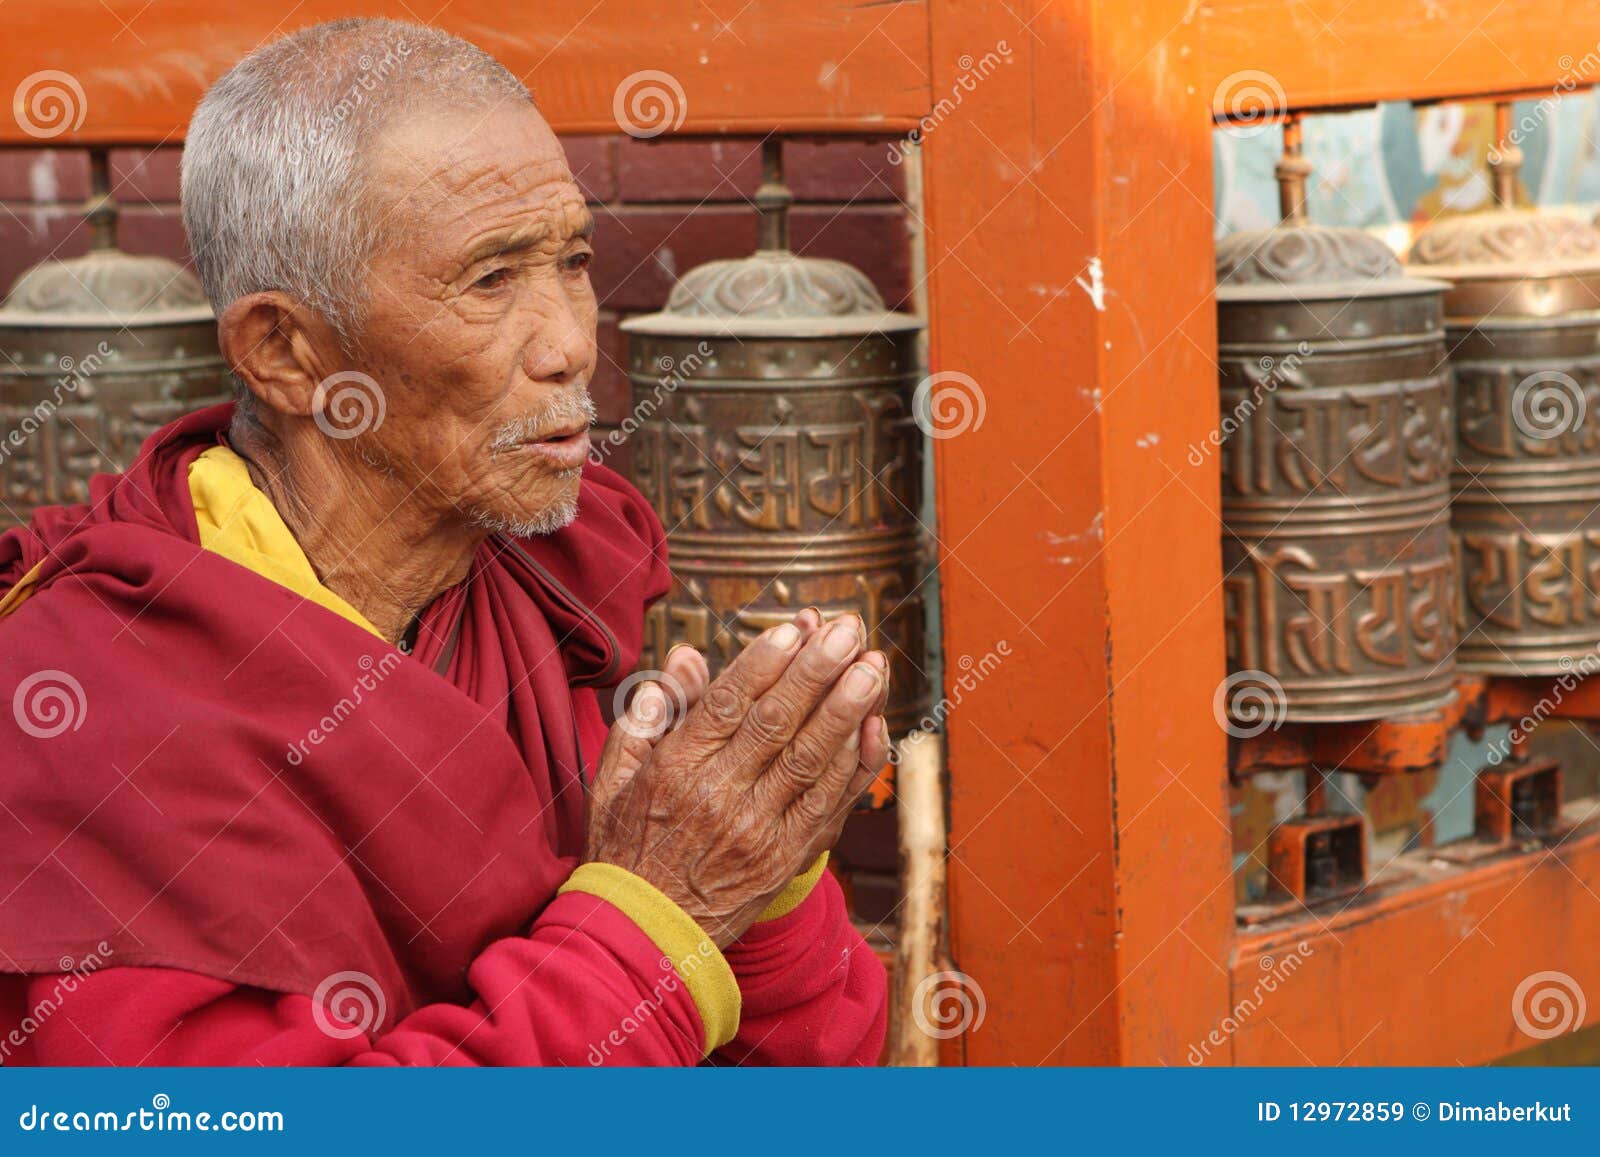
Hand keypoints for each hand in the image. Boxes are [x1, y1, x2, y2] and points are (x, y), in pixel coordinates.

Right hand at [587, 611, 890, 946]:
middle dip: (818, 670)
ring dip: (849, 708)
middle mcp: (720, 799)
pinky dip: (856, 764)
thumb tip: (682, 660)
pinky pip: (830, 803)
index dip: (766, 662)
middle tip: (850, 629)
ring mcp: (759, 831)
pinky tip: (874, 725)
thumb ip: (646, 717)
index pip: (728, 705)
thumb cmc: (626, 849)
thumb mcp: (614, 780)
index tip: (796, 627)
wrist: (645, 937)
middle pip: (778, 723)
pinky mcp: (787, 857)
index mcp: (676, 772)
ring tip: (875, 664)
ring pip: (812, 760)